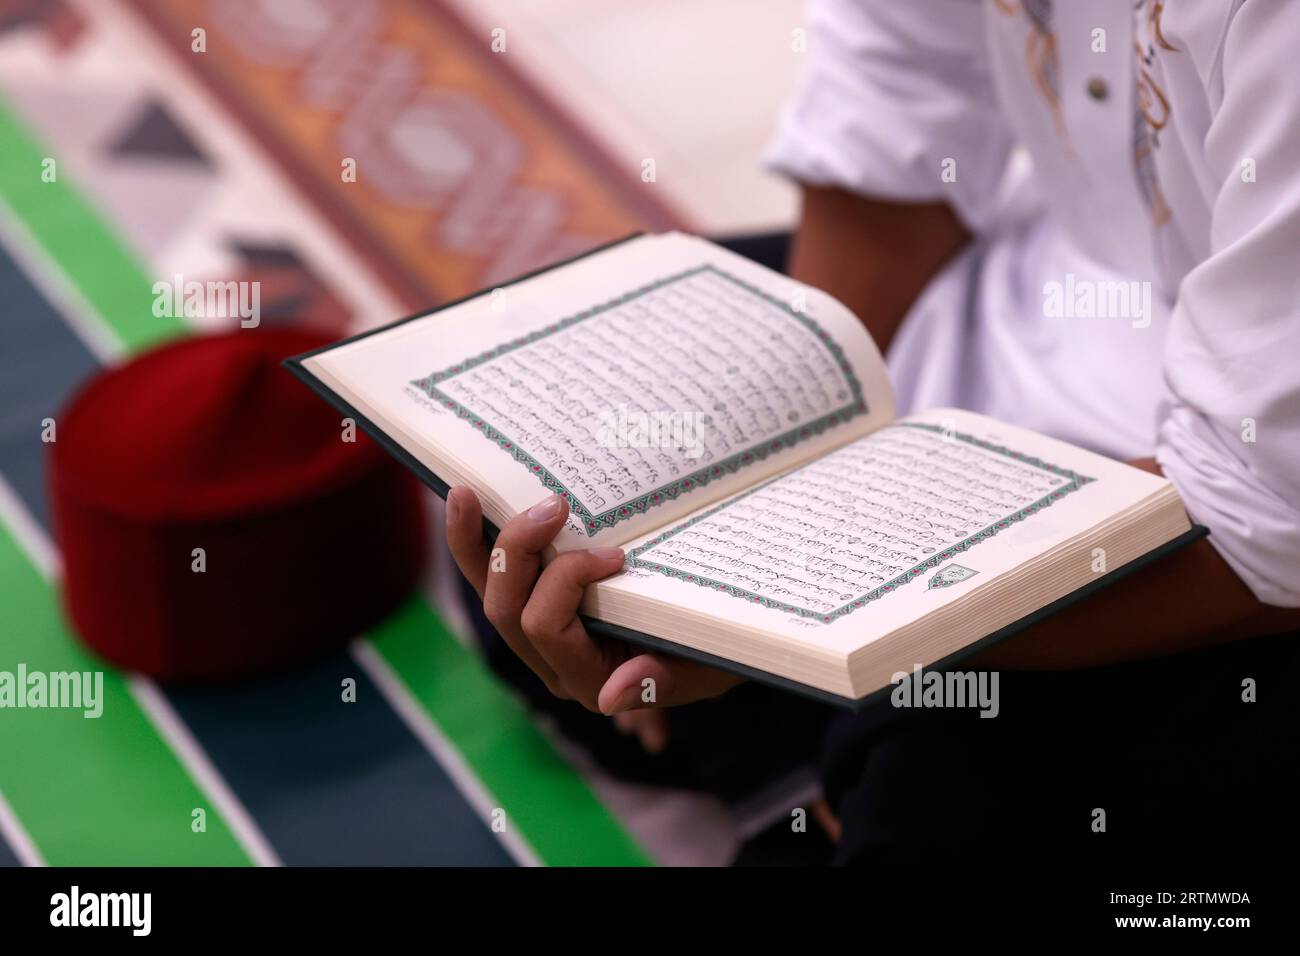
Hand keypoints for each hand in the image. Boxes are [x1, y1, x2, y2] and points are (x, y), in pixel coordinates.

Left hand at [445, 486, 741, 713]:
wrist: (714, 636)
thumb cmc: (714, 648)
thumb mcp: (704, 665)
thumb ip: (661, 681)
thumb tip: (612, 696)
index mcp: (586, 677)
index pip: (547, 626)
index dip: (567, 580)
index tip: (616, 553)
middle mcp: (551, 661)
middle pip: (506, 609)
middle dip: (521, 551)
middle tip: (557, 503)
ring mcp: (537, 635)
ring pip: (488, 592)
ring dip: (475, 543)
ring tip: (467, 493)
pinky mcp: (534, 605)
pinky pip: (491, 578)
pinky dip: (474, 543)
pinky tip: (465, 501)